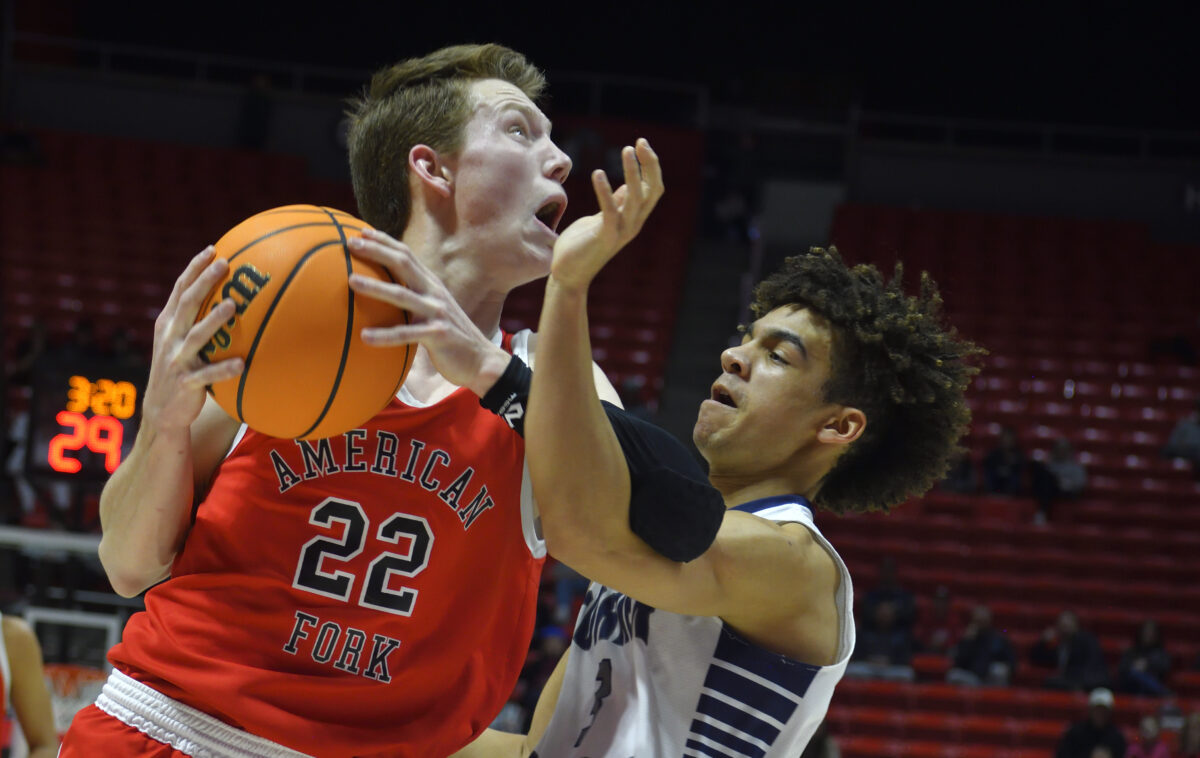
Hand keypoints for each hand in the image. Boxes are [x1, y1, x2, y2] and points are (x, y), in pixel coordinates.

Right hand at [141, 247, 243, 432]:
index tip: (212, 250)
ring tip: (231, 305)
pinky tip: (242, 364)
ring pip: (196, 336)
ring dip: (214, 320)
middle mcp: (170, 338)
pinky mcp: (187, 383)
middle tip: (224, 264)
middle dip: (204, 282)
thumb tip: (225, 293)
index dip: (194, 269)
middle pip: (187, 305)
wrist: (161, 409)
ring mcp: (177, 360)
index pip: (180, 290)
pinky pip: (207, 375)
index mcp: (168, 324)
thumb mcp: (178, 340)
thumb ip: (193, 319)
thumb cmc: (178, 368)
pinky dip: (223, 369)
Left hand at [347, 229, 509, 394]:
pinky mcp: (438, 335)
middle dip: (377, 251)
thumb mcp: (434, 311)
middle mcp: (434, 293)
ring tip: (350, 281)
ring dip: (376, 287)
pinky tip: (364, 337)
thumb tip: (387, 292)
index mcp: (431, 285)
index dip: (385, 241)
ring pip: (403, 296)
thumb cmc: (451, 337)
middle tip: (350, 243)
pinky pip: (407, 334)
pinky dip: (385, 336)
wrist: (481, 360)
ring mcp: (437, 313)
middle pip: (404, 264)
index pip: (407, 255)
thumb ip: (415, 298)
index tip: (361, 231)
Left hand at [550, 138, 662, 292]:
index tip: (641, 145)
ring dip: (632, 173)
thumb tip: (626, 187)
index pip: (653, 189)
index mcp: (634, 218)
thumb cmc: (583, 244)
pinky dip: (605, 191)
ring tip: (626, 150)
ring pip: (635, 198)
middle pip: (651, 191)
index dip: (651, 167)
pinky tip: (597, 173)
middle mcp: (633, 224)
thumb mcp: (602, 219)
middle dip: (649, 165)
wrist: (568, 274)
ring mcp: (621, 231)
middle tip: (639, 142)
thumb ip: (617, 204)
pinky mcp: (605, 237)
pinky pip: (610, 210)